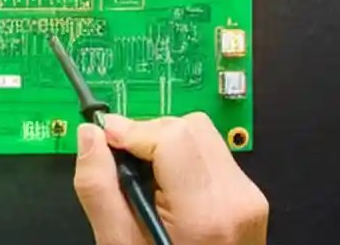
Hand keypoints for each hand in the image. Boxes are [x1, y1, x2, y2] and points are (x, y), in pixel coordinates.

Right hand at [73, 113, 267, 244]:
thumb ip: (99, 189)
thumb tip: (89, 138)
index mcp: (204, 213)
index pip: (172, 135)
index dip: (133, 131)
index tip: (107, 142)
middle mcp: (235, 198)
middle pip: (189, 126)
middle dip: (149, 135)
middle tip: (124, 165)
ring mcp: (248, 197)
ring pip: (202, 135)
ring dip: (166, 146)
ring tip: (147, 183)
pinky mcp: (249, 197)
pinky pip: (212, 154)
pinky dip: (183, 161)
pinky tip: (169, 191)